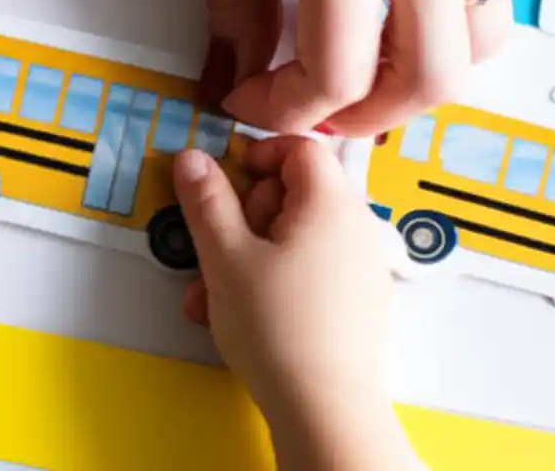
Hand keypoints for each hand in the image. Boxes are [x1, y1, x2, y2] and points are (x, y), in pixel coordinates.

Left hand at [173, 0, 513, 135]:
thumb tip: (229, 65)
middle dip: (369, 117)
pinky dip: (450, 12)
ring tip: (361, 61)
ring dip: (423, 69)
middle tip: (313, 107)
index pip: (340, 68)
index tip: (251, 99)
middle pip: (436, 73)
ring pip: (483, 29)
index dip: (289, 110)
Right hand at [173, 139, 422, 469]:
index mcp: (331, 203)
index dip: (258, 156)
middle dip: (245, 216)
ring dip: (249, 255)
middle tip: (215, 249)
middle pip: (296, 193)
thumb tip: (191, 157)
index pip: (300, 149)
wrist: (322, 406)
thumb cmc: (274, 324)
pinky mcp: (359, 301)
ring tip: (211, 294)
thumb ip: (206, 201)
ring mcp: (362, 266)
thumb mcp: (225, 256)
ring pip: (296, 239)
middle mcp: (357, 226)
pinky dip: (275, 280)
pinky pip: (312, 271)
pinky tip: (241, 314)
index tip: (225, 183)